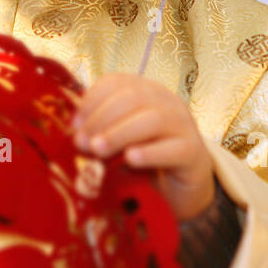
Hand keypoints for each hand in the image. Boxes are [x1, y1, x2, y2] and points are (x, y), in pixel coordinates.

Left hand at [72, 73, 216, 221]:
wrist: (184, 185)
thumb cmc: (146, 158)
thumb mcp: (121, 140)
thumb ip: (102, 131)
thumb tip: (74, 133)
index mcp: (146, 91)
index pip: (117, 82)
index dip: (92, 100)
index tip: (75, 125)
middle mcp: (166, 101)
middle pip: (133, 98)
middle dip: (102, 118)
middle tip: (82, 142)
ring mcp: (183, 125)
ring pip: (152, 120)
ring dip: (119, 134)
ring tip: (98, 150)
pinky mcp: (193, 152)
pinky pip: (173, 149)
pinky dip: (149, 153)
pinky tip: (130, 159)